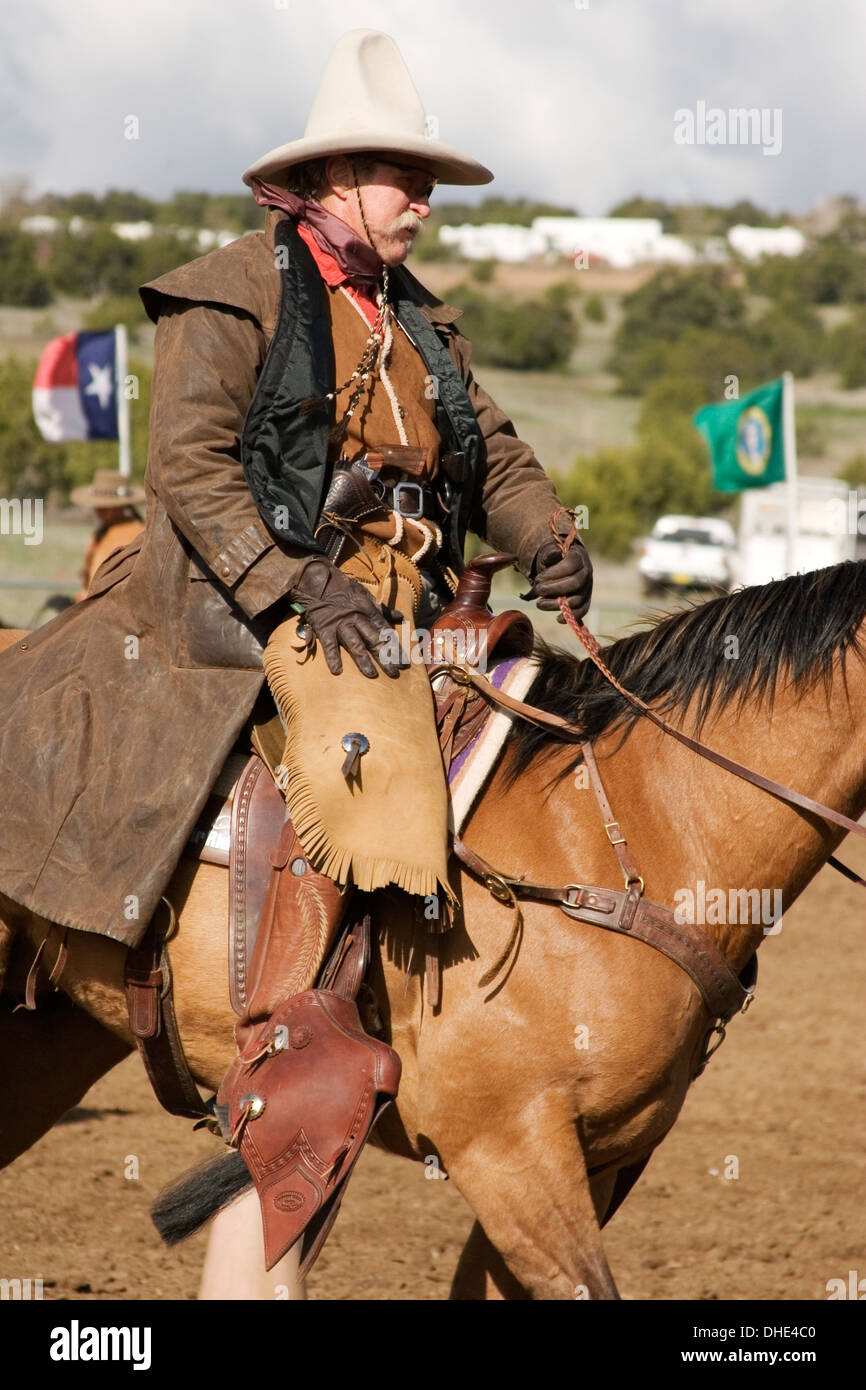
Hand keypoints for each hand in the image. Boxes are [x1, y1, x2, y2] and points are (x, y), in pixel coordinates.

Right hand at [290, 557, 401, 677]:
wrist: (319, 582)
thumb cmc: (345, 590)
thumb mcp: (367, 597)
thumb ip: (383, 610)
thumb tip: (401, 617)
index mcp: (369, 612)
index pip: (386, 633)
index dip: (396, 649)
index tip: (405, 663)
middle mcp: (358, 619)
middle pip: (374, 641)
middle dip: (385, 657)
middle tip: (394, 673)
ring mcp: (341, 624)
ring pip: (355, 644)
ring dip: (364, 660)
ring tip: (372, 674)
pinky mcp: (325, 628)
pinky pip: (330, 645)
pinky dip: (333, 657)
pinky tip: (337, 671)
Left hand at [531, 539, 592, 622]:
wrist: (564, 565)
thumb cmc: (554, 558)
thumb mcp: (550, 552)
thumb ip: (549, 554)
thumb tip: (551, 555)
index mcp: (579, 556)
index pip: (571, 564)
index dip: (554, 573)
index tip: (538, 578)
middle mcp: (587, 571)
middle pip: (575, 583)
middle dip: (554, 589)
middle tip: (538, 590)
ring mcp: (588, 587)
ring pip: (577, 599)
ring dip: (556, 604)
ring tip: (539, 603)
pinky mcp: (586, 600)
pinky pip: (582, 611)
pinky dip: (570, 617)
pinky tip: (557, 618)